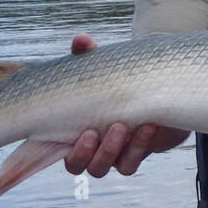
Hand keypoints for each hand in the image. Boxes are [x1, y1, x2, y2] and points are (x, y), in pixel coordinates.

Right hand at [64, 33, 163, 178]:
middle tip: (94, 131)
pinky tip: (148, 128)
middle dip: (83, 152)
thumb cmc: (119, 81)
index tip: (68, 130)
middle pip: (75, 165)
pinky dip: (138, 148)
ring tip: (122, 126)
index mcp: (70, 129)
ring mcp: (110, 156)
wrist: (158, 92)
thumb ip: (89, 56)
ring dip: (109, 151)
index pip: (50, 150)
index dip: (52, 150)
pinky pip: (129, 165)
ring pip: (100, 168)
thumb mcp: (102, 68)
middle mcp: (87, 148)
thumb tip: (81, 39)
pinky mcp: (133, 157)